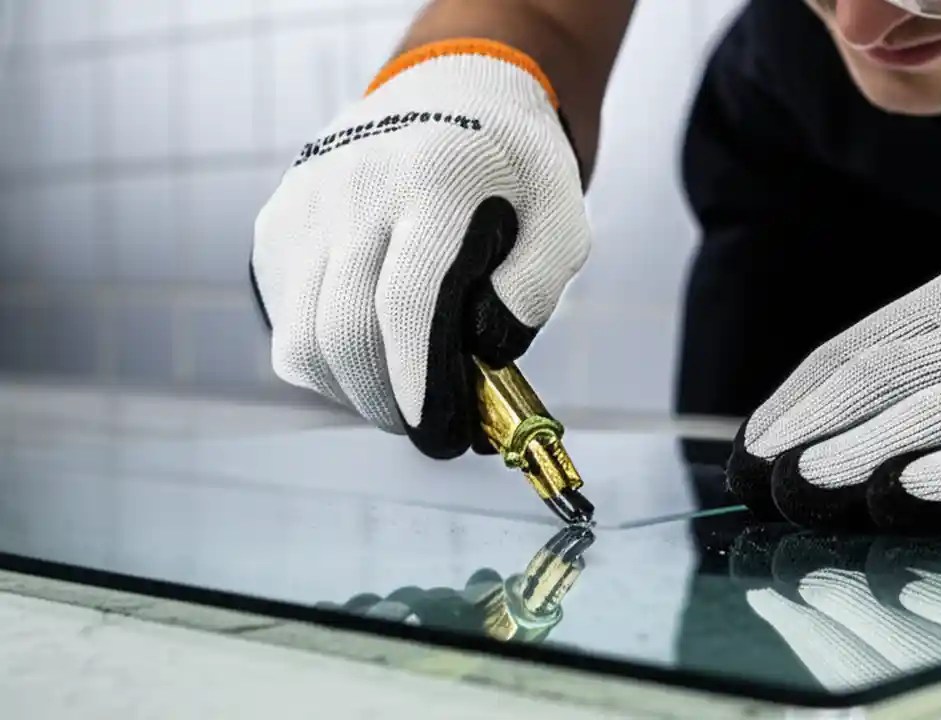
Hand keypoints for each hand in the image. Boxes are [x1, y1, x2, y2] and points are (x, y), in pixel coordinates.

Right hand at [252, 41, 588, 458]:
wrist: (454, 90)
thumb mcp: (562, 216)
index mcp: (434, 183)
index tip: (441, 435)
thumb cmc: (516, 169)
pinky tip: (372, 354)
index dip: (419, 384)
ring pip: (300, 340)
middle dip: (387, 405)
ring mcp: (307, 204)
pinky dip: (324, 361)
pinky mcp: (279, 222)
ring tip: (401, 396)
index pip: (407, 304)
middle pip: (343, 334)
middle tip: (430, 430)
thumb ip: (535, 287)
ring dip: (353, 393)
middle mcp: (355, 189)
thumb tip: (484, 352)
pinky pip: (286, 322)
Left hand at [728, 240, 940, 529]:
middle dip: (813, 428)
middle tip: (762, 470)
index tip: (756, 442)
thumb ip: (922, 353)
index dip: (798, 398)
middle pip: (885, 377)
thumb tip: (824, 417)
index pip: (858, 348)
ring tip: (807, 481)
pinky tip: (909, 493)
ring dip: (863, 448)